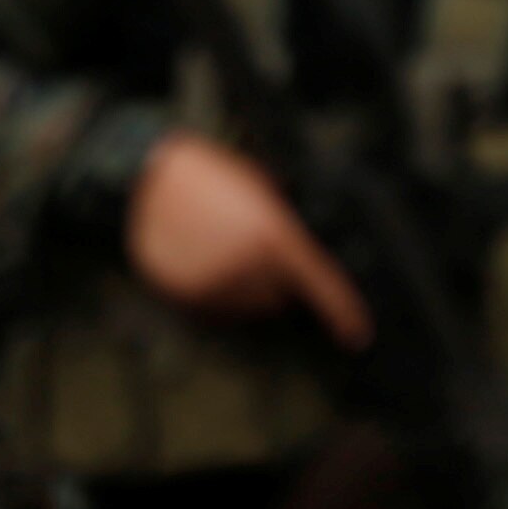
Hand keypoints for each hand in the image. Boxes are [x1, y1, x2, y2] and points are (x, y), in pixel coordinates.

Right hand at [127, 132, 370, 347]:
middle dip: (272, 280)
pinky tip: (199, 261)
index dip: (343, 311)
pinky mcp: (185, 294)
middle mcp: (248, 266)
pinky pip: (211, 309)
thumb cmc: (207, 174)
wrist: (151, 174)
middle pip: (278, 297)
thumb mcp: (258, 189)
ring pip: (244, 306)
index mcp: (273, 236)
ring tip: (217, 248)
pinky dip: (211, 293)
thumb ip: (281, 226)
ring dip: (240, 288)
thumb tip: (293, 258)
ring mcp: (215, 284)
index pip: (320, 282)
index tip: (357, 334)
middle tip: (247, 247)